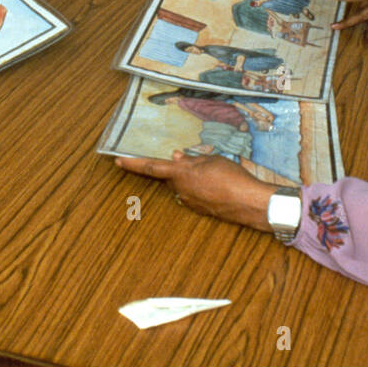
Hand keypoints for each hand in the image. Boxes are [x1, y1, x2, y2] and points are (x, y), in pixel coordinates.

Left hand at [115, 151, 275, 232]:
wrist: (249, 203)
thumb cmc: (231, 177)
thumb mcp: (211, 160)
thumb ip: (191, 160)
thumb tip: (176, 157)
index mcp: (181, 174)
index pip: (151, 167)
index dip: (133, 164)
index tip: (118, 161)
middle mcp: (181, 190)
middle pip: (168, 176)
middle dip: (174, 168)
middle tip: (185, 158)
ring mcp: (190, 202)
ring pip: (181, 185)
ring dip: (188, 177)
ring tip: (210, 170)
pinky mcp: (200, 209)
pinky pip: (192, 194)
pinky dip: (197, 186)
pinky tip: (214, 183)